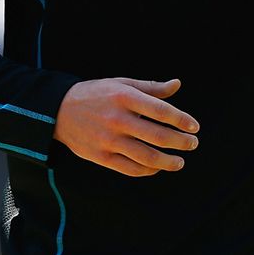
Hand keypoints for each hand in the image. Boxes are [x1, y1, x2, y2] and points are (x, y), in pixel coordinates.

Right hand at [54, 77, 199, 177]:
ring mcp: (108, 140)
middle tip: (193, 144)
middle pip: (157, 136)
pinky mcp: (101, 157)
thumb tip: (177, 84)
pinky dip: (148, 170)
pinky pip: (130, 168)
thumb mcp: (121, 84)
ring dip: (168, 162)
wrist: (58, 111)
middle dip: (181, 142)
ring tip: (180, 161)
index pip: (161, 111)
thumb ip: (151, 87)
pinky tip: (157, 167)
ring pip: (146, 157)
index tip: (195, 127)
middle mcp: (117, 119)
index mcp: (124, 97)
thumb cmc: (96, 94)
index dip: (181, 120)